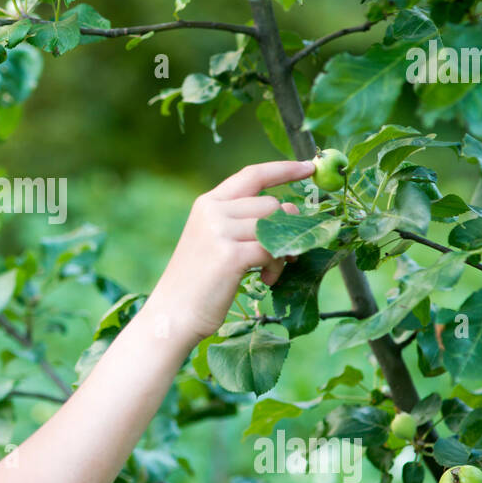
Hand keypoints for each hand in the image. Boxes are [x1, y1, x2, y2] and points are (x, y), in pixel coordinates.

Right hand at [145, 159, 315, 344]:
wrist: (172, 314)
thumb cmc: (198, 283)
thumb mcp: (214, 240)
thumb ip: (242, 222)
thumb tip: (288, 212)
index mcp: (208, 203)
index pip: (252, 175)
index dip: (284, 169)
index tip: (309, 167)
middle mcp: (212, 211)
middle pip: (271, 204)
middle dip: (286, 228)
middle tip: (284, 255)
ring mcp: (219, 231)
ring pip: (275, 226)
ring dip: (281, 251)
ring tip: (268, 271)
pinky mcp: (230, 254)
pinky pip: (272, 250)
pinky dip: (276, 266)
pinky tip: (264, 280)